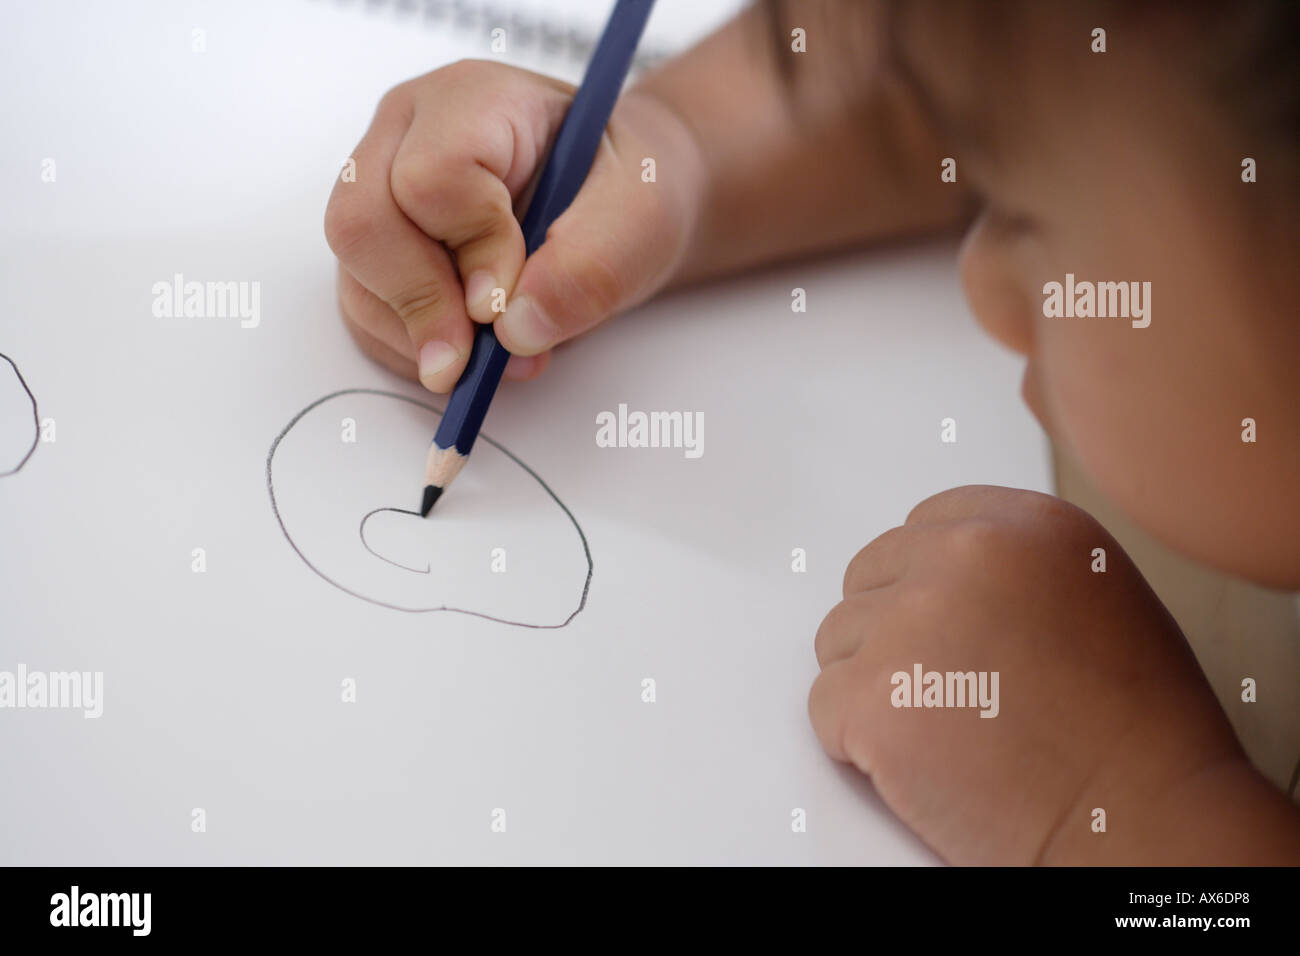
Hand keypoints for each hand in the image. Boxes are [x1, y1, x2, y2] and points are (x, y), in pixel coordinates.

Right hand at [324, 60, 704, 390]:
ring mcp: (380, 194)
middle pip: (361, 225)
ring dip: (423, 340)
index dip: (469, 251)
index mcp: (472, 102)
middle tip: (479, 360)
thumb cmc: (627, 194)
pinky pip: (364, 316)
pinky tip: (474, 352)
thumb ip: (590, 267)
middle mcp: (404, 137)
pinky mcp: (377, 255)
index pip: (430, 176)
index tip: (507, 302)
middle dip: (422, 307)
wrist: (619, 209)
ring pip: (356, 281)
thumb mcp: (642, 219)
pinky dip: (414, 352)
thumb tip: (514, 329)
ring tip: (504, 356)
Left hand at [809, 485, 1299, 863]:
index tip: (944, 631)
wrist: (1142, 821)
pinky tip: (925, 764)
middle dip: (892, 634)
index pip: (922, 526)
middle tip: (947, 694)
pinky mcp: (873, 694)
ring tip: (948, 732)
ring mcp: (912, 622)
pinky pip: (825, 706)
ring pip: (839, 640)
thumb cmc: (1137, 731)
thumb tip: (934, 570)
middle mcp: (964, 555)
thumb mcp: (1095, 598)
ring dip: (875, 687)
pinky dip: (858, 744)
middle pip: (869, 578)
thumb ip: (1013, 566)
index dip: (924, 585)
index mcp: (1025, 525)